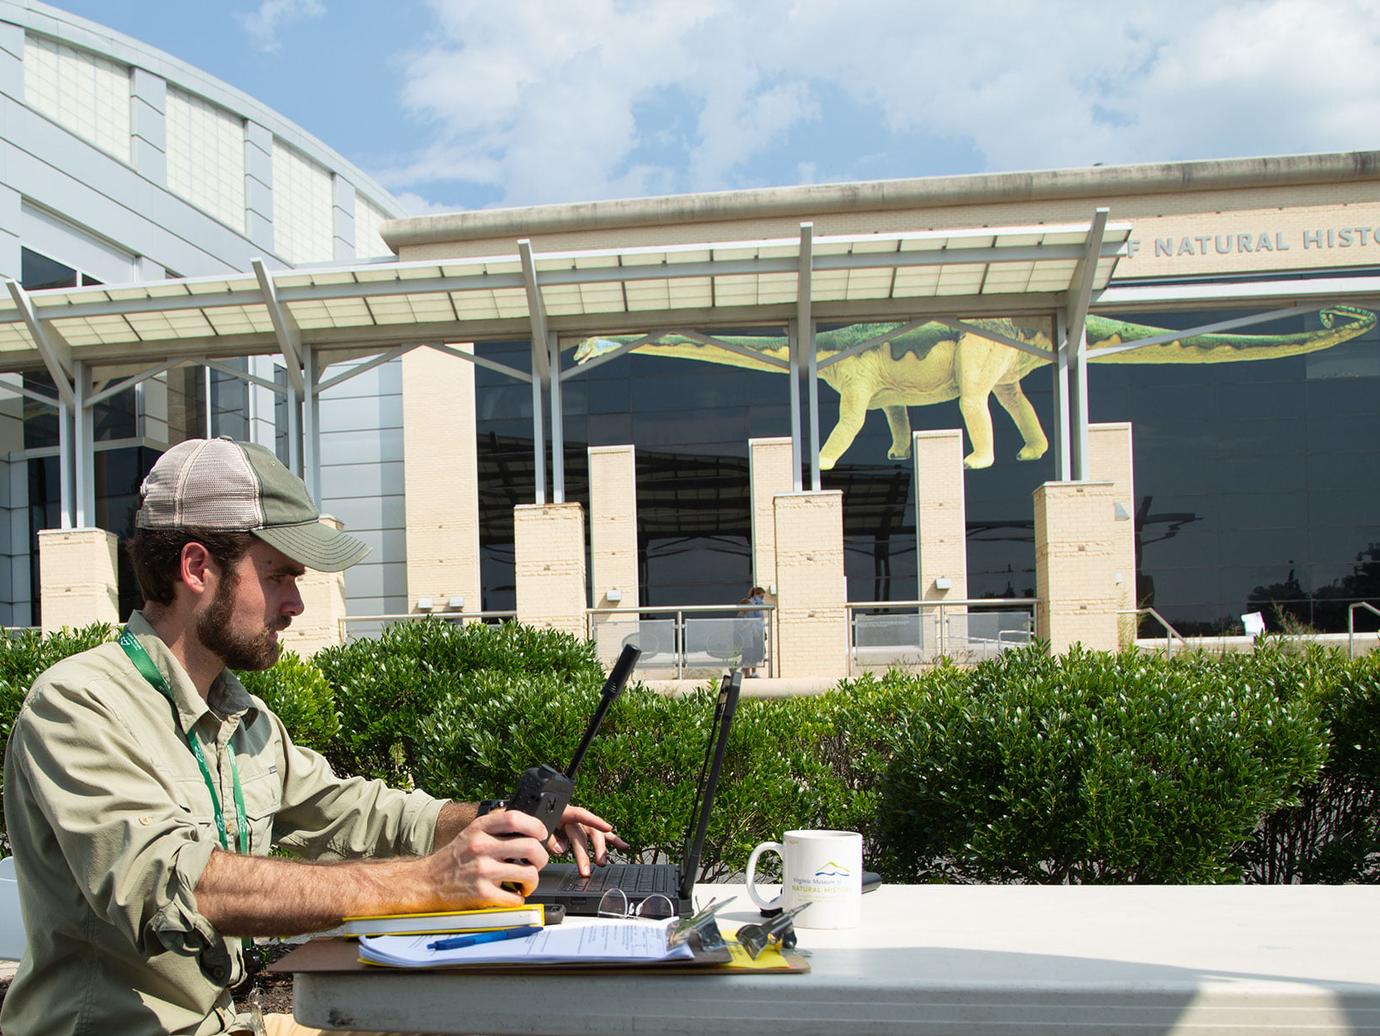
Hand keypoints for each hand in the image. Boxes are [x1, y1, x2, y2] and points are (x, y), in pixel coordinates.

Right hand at [424, 809, 550, 906]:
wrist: (427, 882)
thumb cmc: (453, 859)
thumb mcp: (471, 833)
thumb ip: (495, 827)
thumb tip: (527, 827)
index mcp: (480, 828)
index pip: (516, 818)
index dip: (536, 826)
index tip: (541, 835)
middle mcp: (481, 846)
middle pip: (530, 847)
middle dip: (541, 858)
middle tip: (537, 863)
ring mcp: (482, 870)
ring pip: (529, 873)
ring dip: (533, 881)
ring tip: (525, 883)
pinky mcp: (482, 893)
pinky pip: (515, 898)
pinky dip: (518, 899)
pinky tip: (511, 896)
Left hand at [548, 805, 629, 876]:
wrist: (538, 814)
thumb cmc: (540, 820)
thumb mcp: (541, 826)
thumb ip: (549, 838)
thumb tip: (560, 850)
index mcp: (564, 812)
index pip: (582, 814)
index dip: (595, 821)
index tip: (608, 828)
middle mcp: (576, 817)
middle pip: (585, 833)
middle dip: (586, 853)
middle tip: (586, 871)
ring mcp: (582, 823)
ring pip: (595, 835)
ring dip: (600, 849)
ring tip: (601, 863)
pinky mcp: (586, 829)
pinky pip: (601, 835)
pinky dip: (613, 840)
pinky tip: (624, 846)